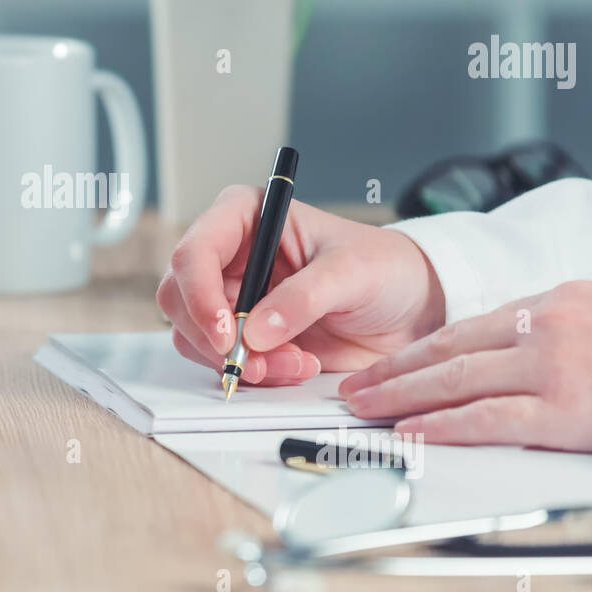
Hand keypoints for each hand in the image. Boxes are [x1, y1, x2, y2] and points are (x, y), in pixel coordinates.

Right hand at [156, 187, 444, 383]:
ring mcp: (233, 298)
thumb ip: (304, 297)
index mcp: (247, 217)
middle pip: (180, 297)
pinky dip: (253, 374)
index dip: (199, 293)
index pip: (195, 251)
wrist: (411, 310)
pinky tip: (296, 367)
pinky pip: (222, 361)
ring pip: (195, 335)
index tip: (226, 331)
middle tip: (254, 361)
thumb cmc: (385, 268)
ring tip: (295, 364)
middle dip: (215, 337)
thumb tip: (256, 330)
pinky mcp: (244, 336)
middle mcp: (230, 256)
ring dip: (238, 361)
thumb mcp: (353, 272)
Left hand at [340, 281, 591, 454]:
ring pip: (455, 381)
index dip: (415, 350)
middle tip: (352, 386)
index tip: (384, 363)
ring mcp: (549, 368)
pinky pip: (488, 419)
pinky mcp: (563, 411)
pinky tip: (412, 429)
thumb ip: (544, 325)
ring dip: (400, 396)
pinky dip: (443, 425)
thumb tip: (500, 346)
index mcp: (547, 301)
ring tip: (364, 407)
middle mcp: (539, 327)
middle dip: (391, 371)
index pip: (462, 327)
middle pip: (446, 350)